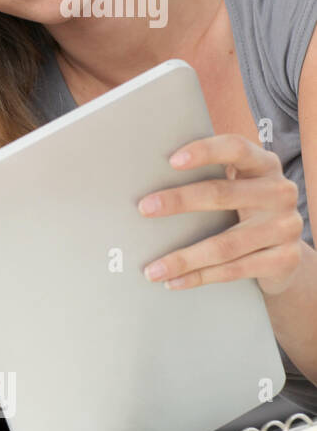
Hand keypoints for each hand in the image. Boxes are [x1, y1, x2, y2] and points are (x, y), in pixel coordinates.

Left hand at [139, 134, 304, 294]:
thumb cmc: (244, 209)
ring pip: (225, 244)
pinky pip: (234, 270)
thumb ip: (208, 177)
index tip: (172, 160)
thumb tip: (147, 179)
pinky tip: (174, 282)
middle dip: (178, 202)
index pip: (236, 149)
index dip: (205, 151)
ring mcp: (285, 227)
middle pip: (222, 194)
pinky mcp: (285, 259)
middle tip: (144, 209)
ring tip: (152, 268)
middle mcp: (279, 192)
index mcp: (264, 165)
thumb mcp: (236, 187)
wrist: (284, 251)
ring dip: (183, 258)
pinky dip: (199, 277)